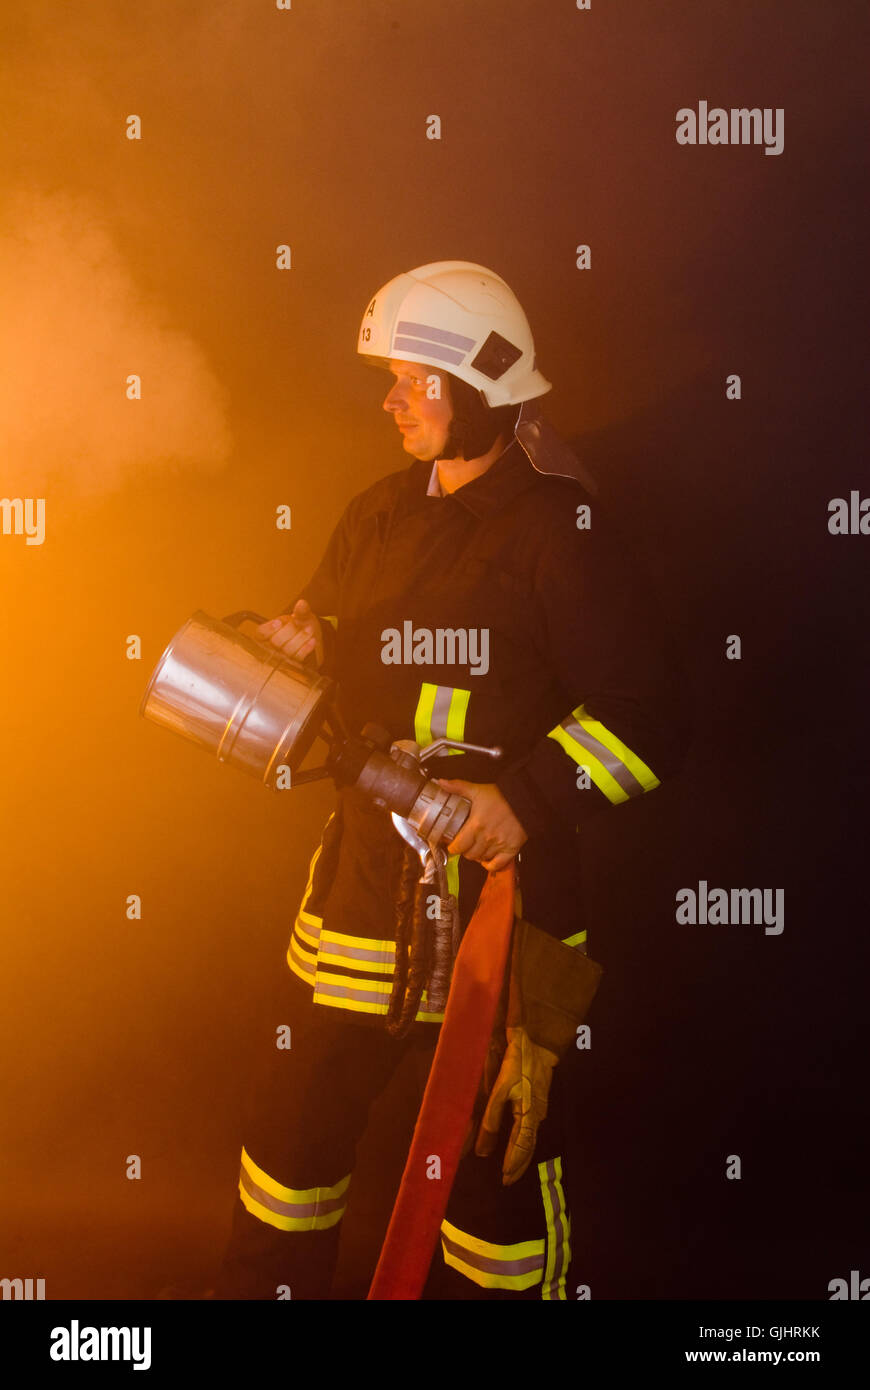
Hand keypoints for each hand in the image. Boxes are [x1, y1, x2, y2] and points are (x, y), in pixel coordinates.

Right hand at [255, 600, 323, 667]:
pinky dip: (305, 648)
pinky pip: (297, 659)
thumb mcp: (301, 617)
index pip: (261, 633)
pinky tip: (312, 641)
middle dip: (290, 631)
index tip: (279, 622)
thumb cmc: (302, 627)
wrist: (313, 640)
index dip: (269, 628)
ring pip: (287, 650)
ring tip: (309, 630)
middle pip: (276, 641)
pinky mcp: (293, 666)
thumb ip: (301, 611)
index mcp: (267, 634)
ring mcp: (281, 658)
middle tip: (299, 624)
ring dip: (300, 638)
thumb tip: (302, 604)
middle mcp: (271, 647)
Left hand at [436, 779, 527, 871]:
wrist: (524, 800)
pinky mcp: (510, 849)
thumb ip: (458, 787)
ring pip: (481, 859)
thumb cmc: (502, 796)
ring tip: (477, 848)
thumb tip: (441, 782)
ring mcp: (498, 845)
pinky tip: (487, 860)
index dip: (453, 847)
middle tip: (466, 845)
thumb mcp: (477, 790)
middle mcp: (486, 838)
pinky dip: (491, 865)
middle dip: (465, 851)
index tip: (452, 844)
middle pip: (469, 855)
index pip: (458, 846)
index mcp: (475, 825)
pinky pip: (497, 865)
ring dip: (477, 856)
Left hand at [475, 1026, 558, 1185]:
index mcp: (527, 1114)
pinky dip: (525, 1143)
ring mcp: (539, 1109)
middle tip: (508, 1180)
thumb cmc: (518, 1064)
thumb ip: (491, 1118)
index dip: (513, 1163)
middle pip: (528, 1147)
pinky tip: (520, 1146)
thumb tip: (482, 1149)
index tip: (505, 1177)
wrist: (539, 1044)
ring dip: (522, 1156)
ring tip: (512, 1170)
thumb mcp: (502, 1089)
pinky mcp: (538, 1103)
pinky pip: (532, 1130)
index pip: (520, 1147)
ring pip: (531, 1140)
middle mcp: (536, 1115)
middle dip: (518, 1165)